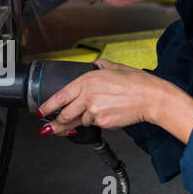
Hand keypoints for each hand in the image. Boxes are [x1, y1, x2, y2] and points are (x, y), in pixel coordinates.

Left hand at [37, 59, 192, 141]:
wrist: (151, 97)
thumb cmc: (136, 82)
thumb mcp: (114, 67)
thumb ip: (99, 66)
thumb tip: (93, 66)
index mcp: (87, 81)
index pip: (60, 96)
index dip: (48, 106)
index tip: (41, 111)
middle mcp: (88, 97)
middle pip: (65, 115)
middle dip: (55, 124)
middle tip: (49, 128)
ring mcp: (95, 112)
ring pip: (80, 122)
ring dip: (79, 123)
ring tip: (82, 121)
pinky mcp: (104, 123)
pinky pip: (94, 125)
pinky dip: (95, 123)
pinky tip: (102, 117)